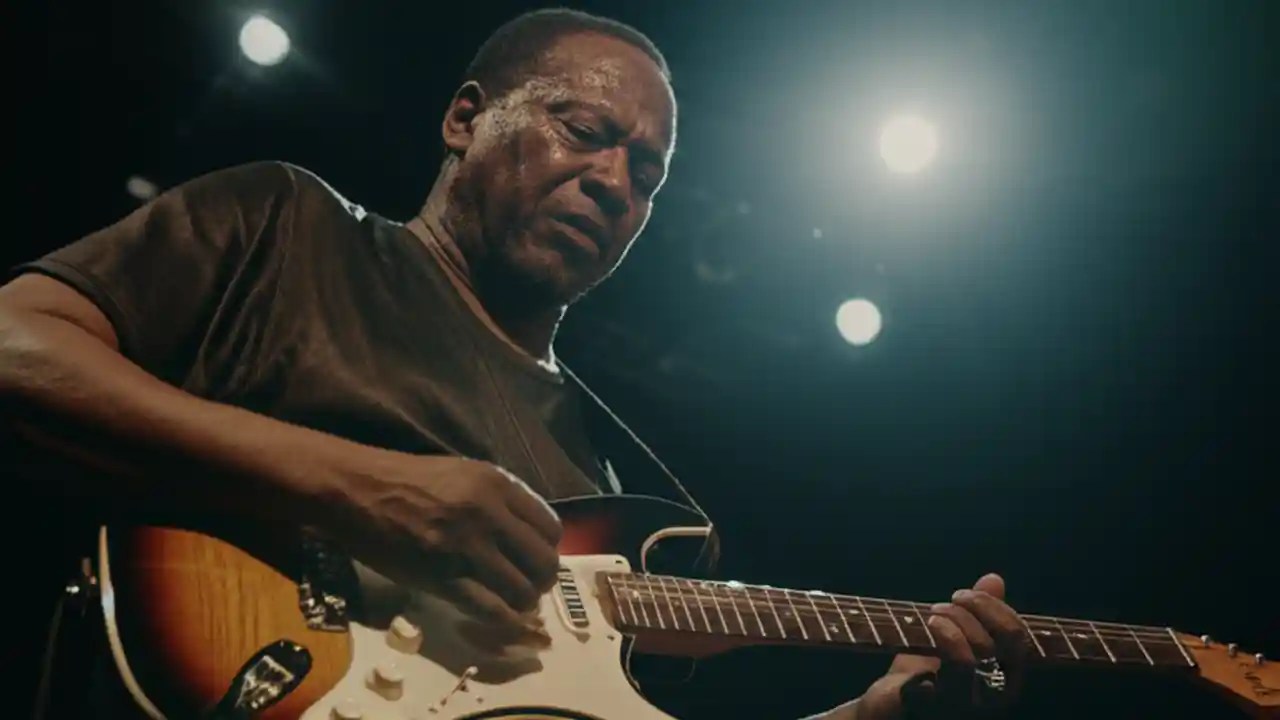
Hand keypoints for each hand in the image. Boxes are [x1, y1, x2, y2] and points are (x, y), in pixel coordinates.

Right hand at [317, 450, 562, 636]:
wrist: (356, 491)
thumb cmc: (406, 481)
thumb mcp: (463, 473)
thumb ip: (499, 498)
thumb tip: (527, 531)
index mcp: (497, 485)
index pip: (550, 527)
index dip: (548, 549)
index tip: (534, 559)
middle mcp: (489, 514)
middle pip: (543, 561)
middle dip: (541, 580)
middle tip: (529, 586)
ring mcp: (467, 548)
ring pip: (522, 589)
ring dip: (523, 602)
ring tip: (513, 604)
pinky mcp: (443, 578)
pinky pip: (491, 609)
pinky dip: (504, 621)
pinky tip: (502, 620)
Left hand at [855, 573, 1029, 719]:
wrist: (891, 702)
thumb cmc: (927, 668)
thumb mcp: (956, 633)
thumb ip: (978, 609)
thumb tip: (994, 579)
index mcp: (1005, 672)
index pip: (1016, 636)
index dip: (991, 606)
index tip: (961, 594)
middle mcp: (993, 693)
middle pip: (991, 643)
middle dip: (965, 614)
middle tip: (940, 607)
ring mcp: (967, 706)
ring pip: (969, 661)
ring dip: (947, 629)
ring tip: (930, 620)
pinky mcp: (937, 711)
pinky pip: (939, 683)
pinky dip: (932, 654)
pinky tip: (920, 643)